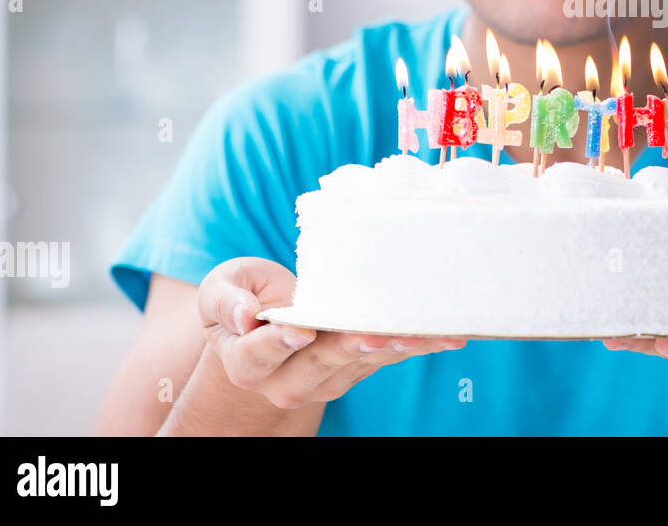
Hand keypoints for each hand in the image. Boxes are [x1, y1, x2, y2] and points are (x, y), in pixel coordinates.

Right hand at [197, 257, 465, 410]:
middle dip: (350, 348)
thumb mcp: (222, 289)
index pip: (257, 356)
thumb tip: (245, 317)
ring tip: (425, 335)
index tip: (301, 331)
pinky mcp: (357, 368)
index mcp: (244, 361)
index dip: (279, 344)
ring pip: (360, 363)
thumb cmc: (244, 298)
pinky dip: (416, 345)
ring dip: (395, 348)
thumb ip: (226, 301)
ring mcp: (326, 378)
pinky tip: (445, 337)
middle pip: (318, 364)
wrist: (265, 327)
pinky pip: (386, 357)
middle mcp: (285, 380)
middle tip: (375, 334)